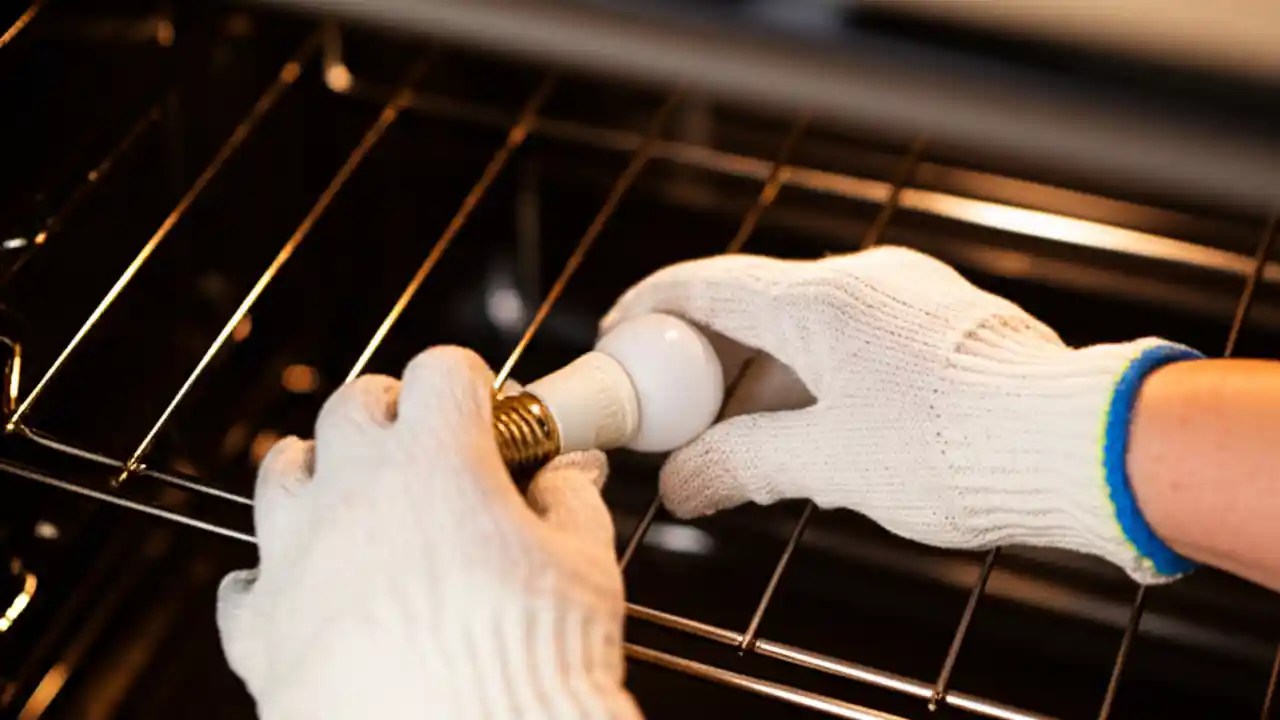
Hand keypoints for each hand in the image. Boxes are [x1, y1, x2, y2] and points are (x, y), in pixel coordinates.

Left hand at [216, 347, 640, 718]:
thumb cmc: (534, 660)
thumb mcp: (584, 567)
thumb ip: (570, 502)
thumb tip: (568, 477)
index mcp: (437, 461)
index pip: (439, 372)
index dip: (467, 383)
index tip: (481, 408)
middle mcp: (356, 491)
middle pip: (352, 403)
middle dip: (388, 408)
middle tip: (418, 438)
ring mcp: (299, 555)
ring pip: (281, 470)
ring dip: (315, 465)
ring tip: (347, 487)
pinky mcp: (264, 627)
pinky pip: (248, 579)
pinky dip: (275, 574)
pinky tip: (305, 585)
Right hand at [603, 246, 1201, 583]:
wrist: (1076, 445)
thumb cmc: (954, 449)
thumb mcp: (828, 463)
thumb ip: (743, 464)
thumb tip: (682, 484)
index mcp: (820, 302)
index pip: (705, 287)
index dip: (649, 310)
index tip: (618, 338)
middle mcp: (860, 283)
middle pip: (751, 310)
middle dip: (704, 365)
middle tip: (674, 416)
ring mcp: (904, 298)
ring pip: (803, 332)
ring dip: (760, 383)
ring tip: (739, 446)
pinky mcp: (938, 324)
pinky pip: (850, 342)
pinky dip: (811, 381)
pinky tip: (809, 435)